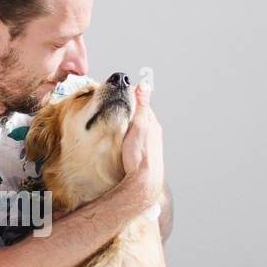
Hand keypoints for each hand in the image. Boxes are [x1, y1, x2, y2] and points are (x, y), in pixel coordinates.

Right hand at [120, 83, 163, 204]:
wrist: (144, 181)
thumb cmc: (140, 154)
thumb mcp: (139, 125)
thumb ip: (141, 105)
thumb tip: (144, 85)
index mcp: (152, 123)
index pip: (141, 103)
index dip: (129, 97)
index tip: (117, 93)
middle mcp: (153, 132)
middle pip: (138, 115)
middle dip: (127, 110)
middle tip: (112, 106)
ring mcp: (149, 143)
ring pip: (136, 128)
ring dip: (127, 124)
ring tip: (114, 122)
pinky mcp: (143, 153)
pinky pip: (134, 139)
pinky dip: (127, 135)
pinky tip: (120, 139)